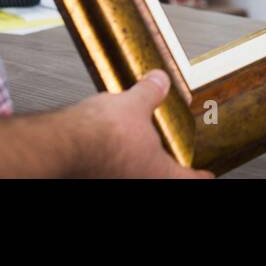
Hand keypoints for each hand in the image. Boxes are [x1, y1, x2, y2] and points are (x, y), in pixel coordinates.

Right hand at [76, 70, 212, 178]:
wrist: (60, 145)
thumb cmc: (98, 136)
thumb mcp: (134, 104)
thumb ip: (151, 93)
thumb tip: (159, 81)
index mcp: (162, 174)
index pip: (195, 180)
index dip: (203, 174)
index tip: (206, 172)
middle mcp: (141, 184)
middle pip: (163, 177)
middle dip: (165, 164)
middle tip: (168, 151)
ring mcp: (117, 184)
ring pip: (135, 175)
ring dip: (137, 163)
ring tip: (133, 145)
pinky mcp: (94, 180)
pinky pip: (112, 173)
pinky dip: (114, 162)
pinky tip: (107, 146)